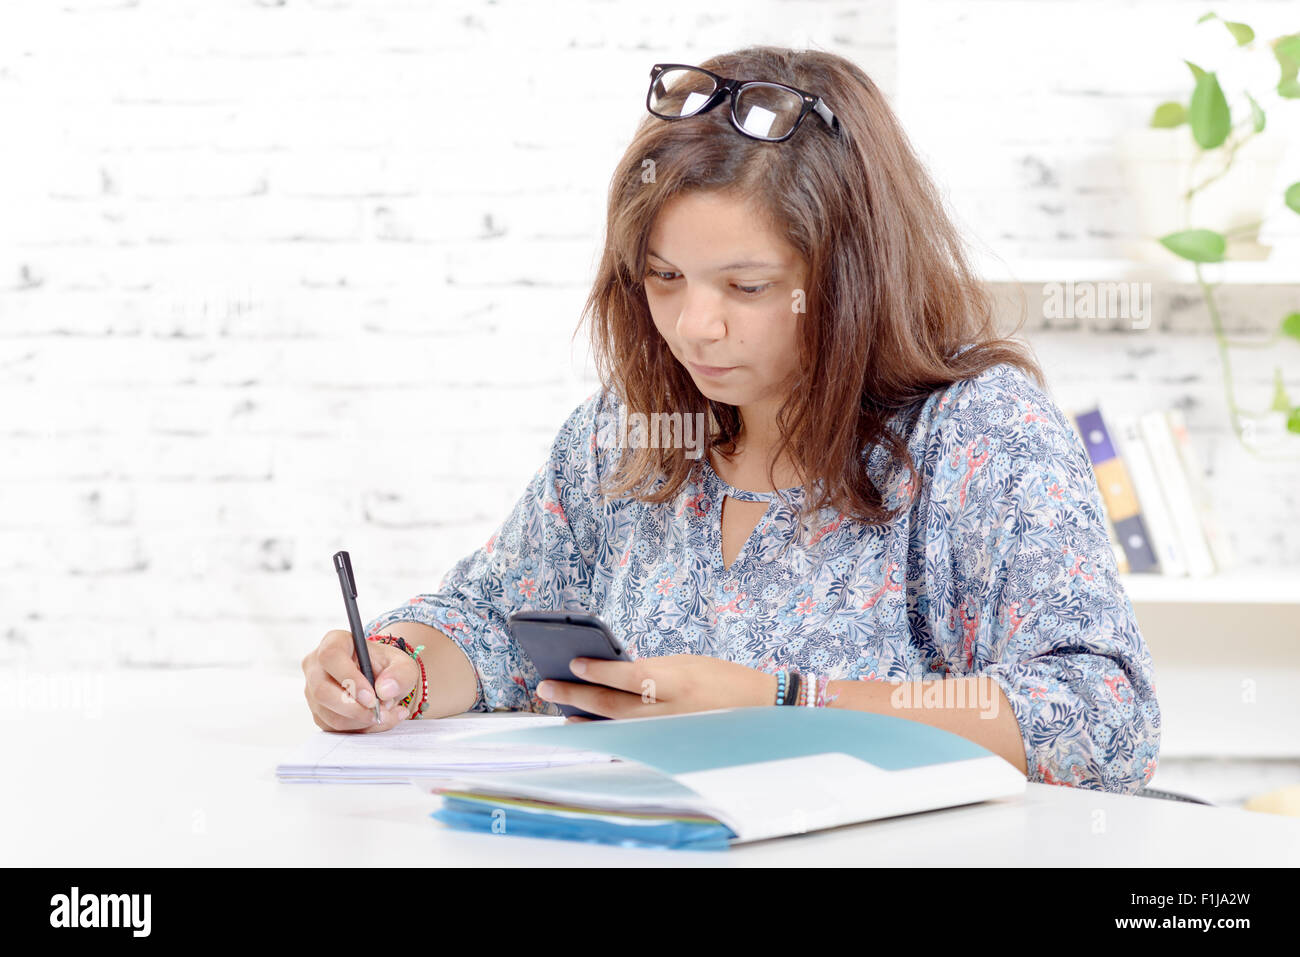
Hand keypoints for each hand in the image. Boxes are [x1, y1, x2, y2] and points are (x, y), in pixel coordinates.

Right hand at [301, 629, 419, 731]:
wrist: (383, 682)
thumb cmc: (387, 668)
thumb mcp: (403, 665)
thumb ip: (400, 675)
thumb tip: (385, 691)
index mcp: (335, 642)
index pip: (331, 656)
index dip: (349, 678)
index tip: (371, 697)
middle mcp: (317, 666)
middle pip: (322, 691)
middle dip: (354, 708)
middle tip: (379, 713)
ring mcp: (313, 690)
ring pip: (329, 714)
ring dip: (360, 721)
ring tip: (387, 714)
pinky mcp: (318, 712)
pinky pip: (333, 727)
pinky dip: (359, 728)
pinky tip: (377, 720)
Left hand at [536, 654, 777, 721]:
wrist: (756, 710)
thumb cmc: (718, 679)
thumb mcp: (685, 664)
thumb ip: (650, 670)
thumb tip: (609, 673)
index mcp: (677, 682)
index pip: (630, 676)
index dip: (599, 670)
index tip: (573, 663)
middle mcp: (669, 712)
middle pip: (613, 704)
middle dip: (575, 695)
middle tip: (546, 686)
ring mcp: (665, 734)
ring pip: (614, 727)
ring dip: (583, 718)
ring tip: (560, 710)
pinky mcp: (666, 747)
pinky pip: (627, 743)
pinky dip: (603, 735)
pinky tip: (586, 728)